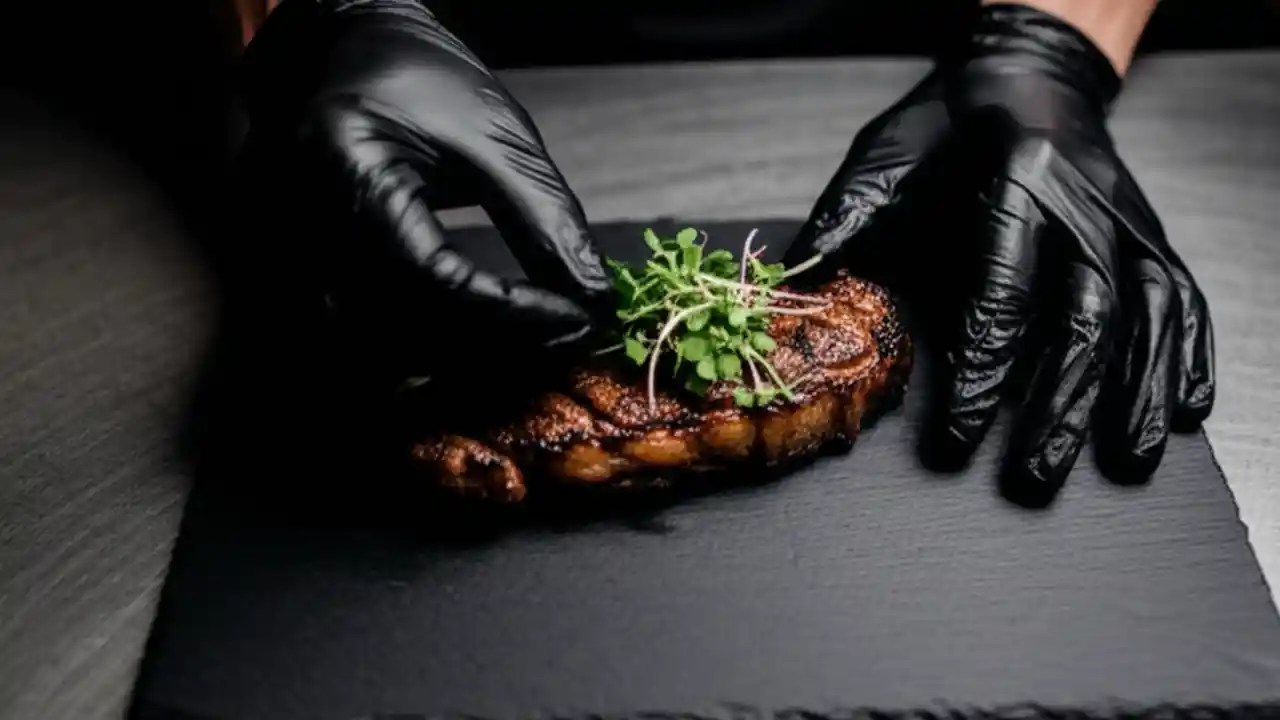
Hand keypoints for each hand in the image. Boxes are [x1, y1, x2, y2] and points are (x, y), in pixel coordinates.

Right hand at [237, 0, 609, 384]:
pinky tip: (481, 339)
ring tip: (532, 340)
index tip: (576, 322)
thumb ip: (544, 218)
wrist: (346, 50)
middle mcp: (300, 221)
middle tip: (564, 340)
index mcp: (345, 165)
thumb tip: (593, 298)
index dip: (511, 313)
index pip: (431, 276)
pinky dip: (426, 348)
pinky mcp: (301, 274)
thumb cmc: (417, 76)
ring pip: (379, 348)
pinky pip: (363, 337)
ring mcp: (289, 254)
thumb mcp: (495, 135)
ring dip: (461, 357)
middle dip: (495, 346)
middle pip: (402, 327)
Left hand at [785, 4, 1213, 504]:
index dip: (982, 370)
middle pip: (1086, 317)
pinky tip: (1185, 407)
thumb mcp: (887, 152)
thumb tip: (797, 279)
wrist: (1028, 76)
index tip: (958, 435)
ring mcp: (1126, 220)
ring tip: (1126, 460)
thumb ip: (848, 215)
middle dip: (1062, 404)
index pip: (1003, 291)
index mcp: (1016, 180)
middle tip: (1035, 475)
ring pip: (1146, 316)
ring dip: (1138, 393)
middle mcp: (1084, 204)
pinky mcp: (1149, 234)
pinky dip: (1188, 353)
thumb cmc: (952, 120)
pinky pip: (1183, 297)